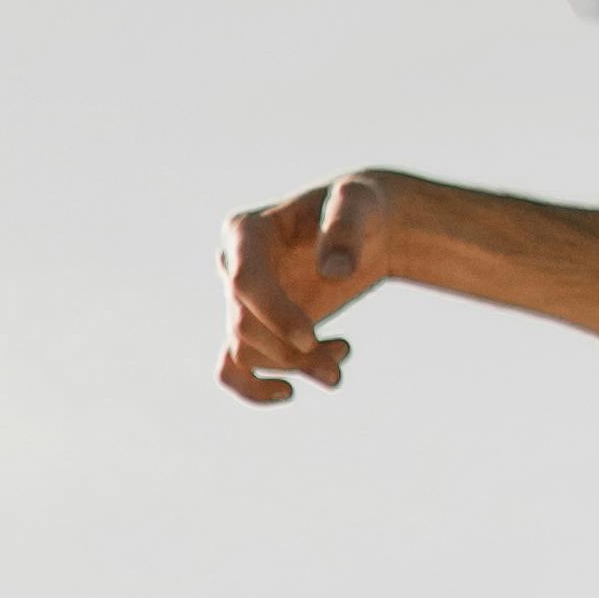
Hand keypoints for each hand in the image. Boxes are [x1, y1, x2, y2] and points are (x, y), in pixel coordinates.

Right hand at [216, 174, 398, 406]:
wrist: (366, 231)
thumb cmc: (359, 210)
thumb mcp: (358, 205)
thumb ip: (345, 230)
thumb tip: (333, 272)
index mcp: (245, 233)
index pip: (244, 282)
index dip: (274, 315)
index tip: (312, 340)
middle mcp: (233, 267)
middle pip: (245, 326)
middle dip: (293, 353)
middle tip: (342, 355)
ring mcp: (241, 300)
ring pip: (247, 353)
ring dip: (296, 367)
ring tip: (342, 352)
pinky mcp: (258, 328)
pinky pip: (232, 369)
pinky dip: (254, 389)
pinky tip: (289, 392)